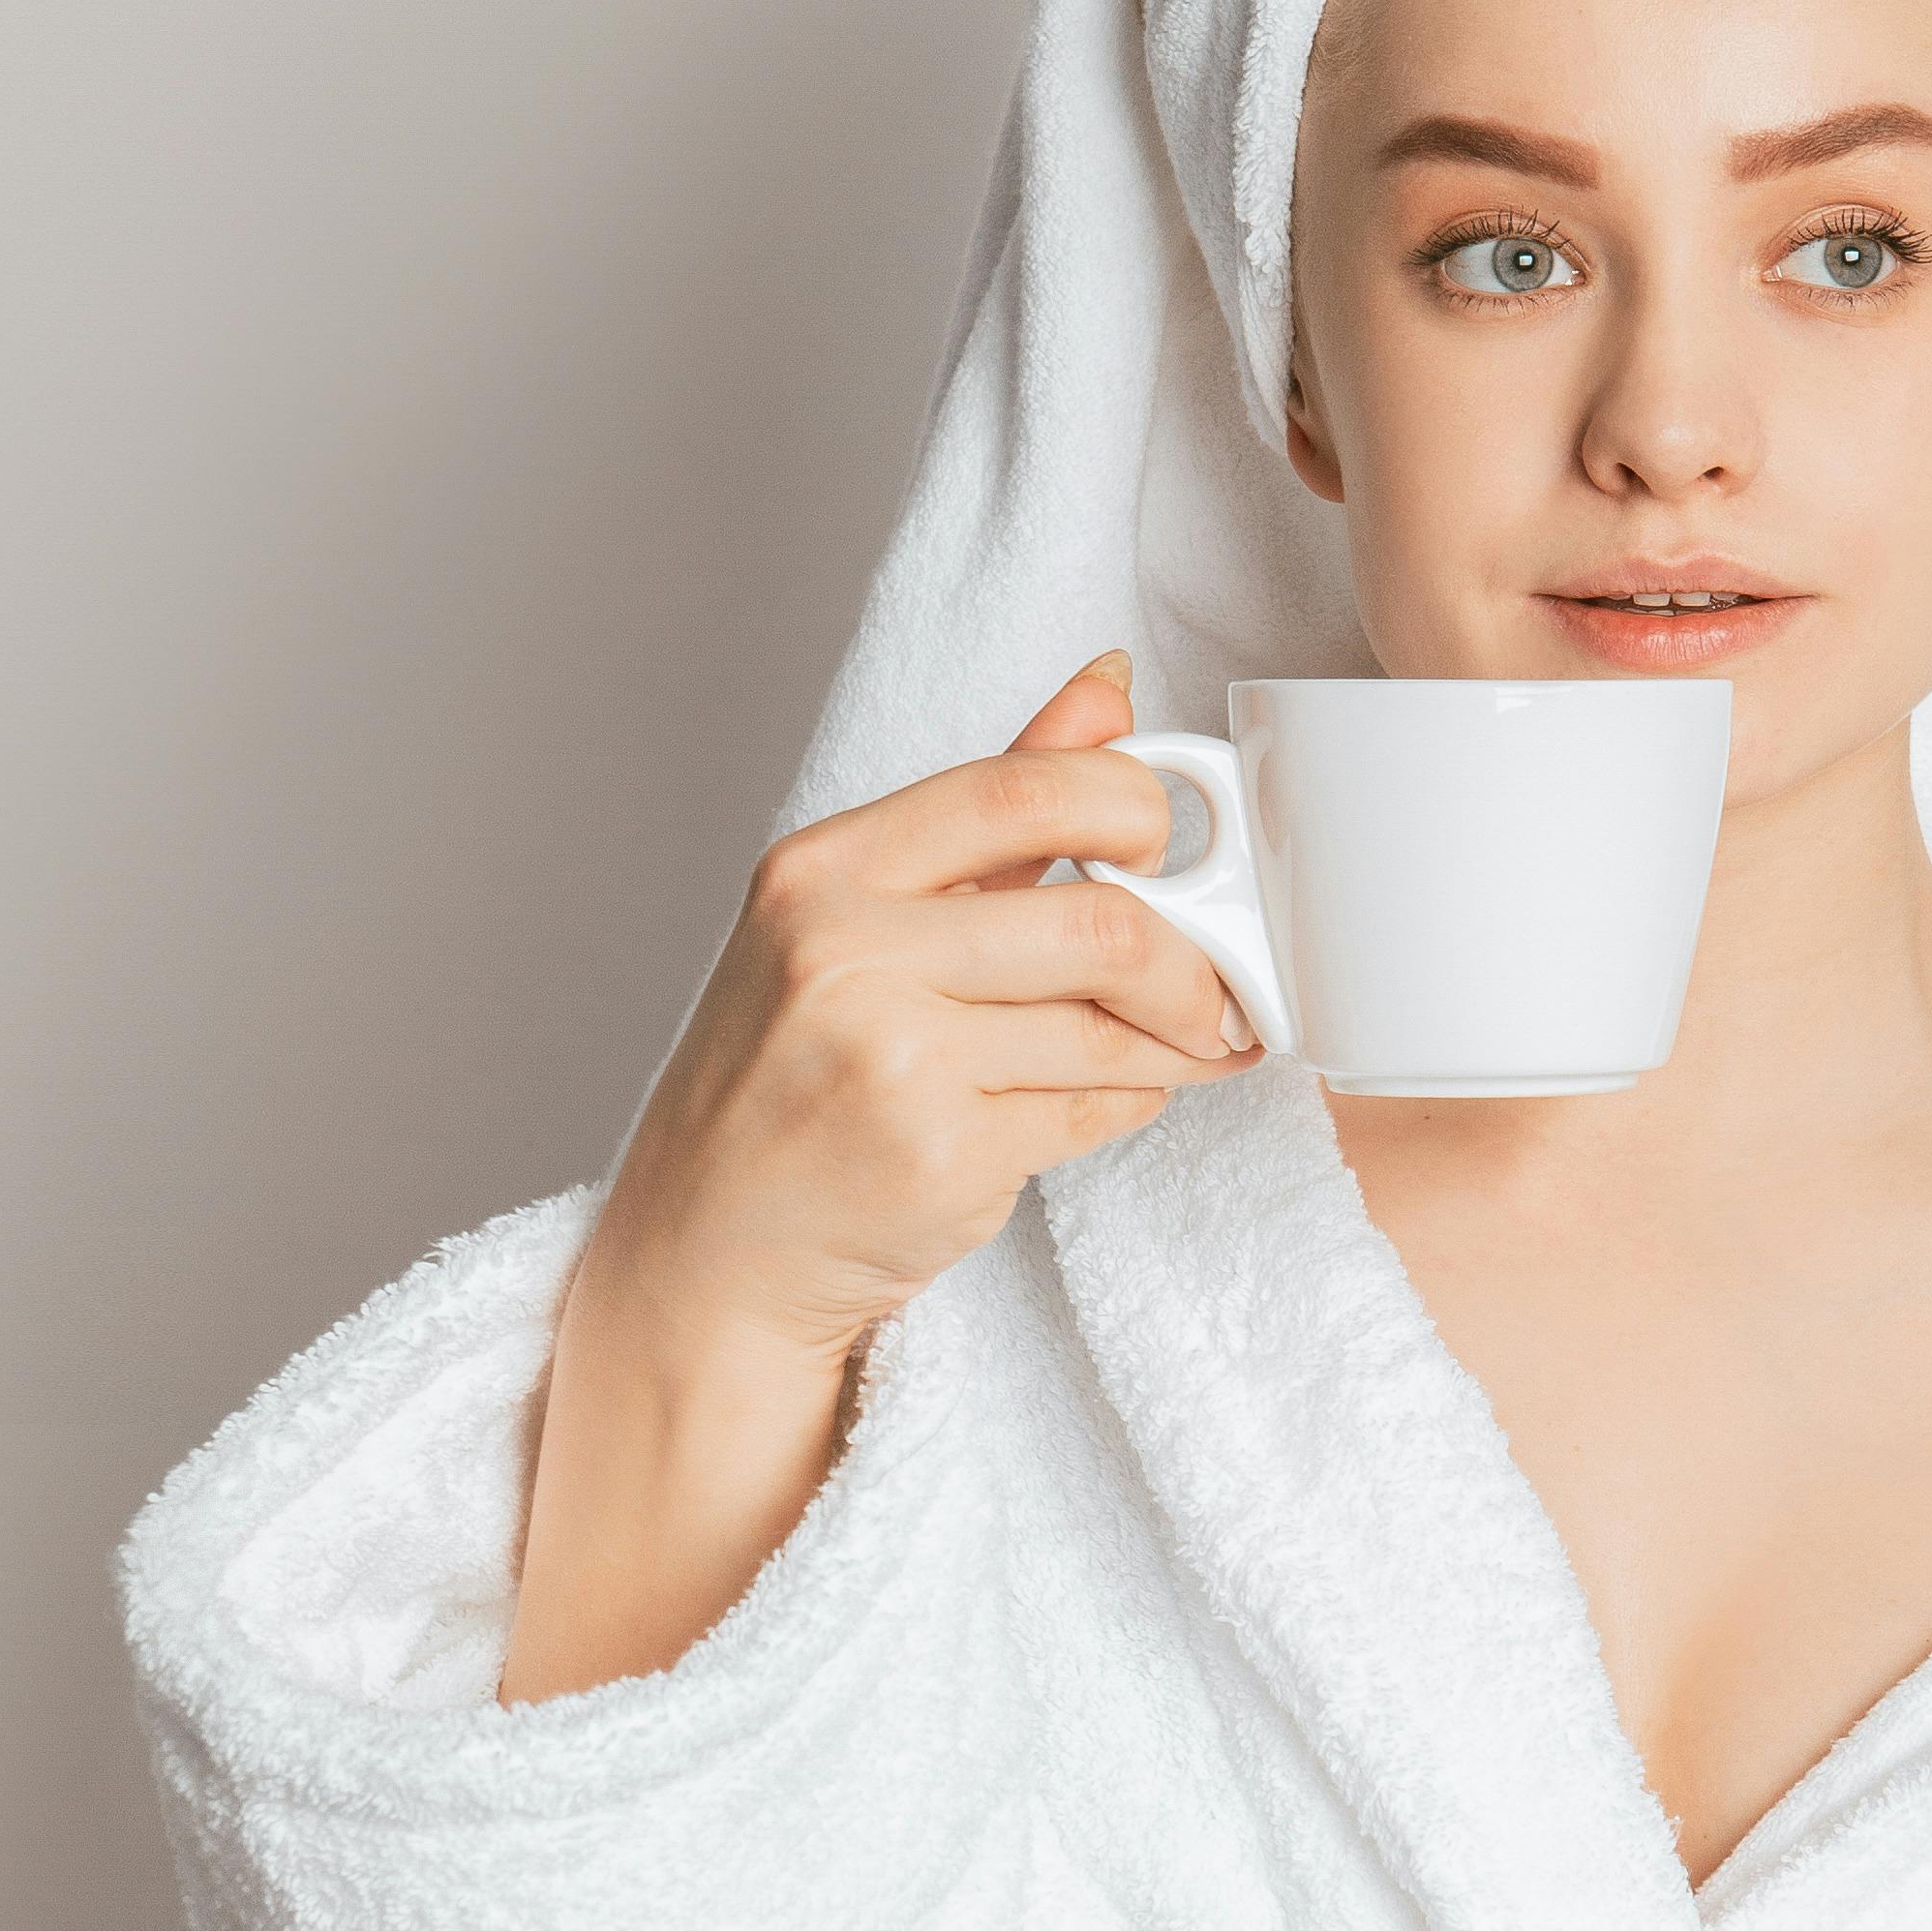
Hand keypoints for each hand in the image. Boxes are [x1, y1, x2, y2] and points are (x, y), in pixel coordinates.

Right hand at [504, 653, 1254, 1698]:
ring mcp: (892, 1062)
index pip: (1025, 790)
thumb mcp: (857, 913)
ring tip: (1180, 1044)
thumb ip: (993, 805)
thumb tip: (1108, 686)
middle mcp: (845, 954)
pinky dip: (1131, 1102)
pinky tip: (1101, 1097)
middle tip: (1217, 982)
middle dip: (1190, 959)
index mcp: (824, 869)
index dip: (1136, 807)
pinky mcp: (941, 1159)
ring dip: (1176, 1042)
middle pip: (1101, 922)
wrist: (714, 1245)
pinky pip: (1097, 1111)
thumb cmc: (793, 1068)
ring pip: (1112, 1029)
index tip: (1171, 846)